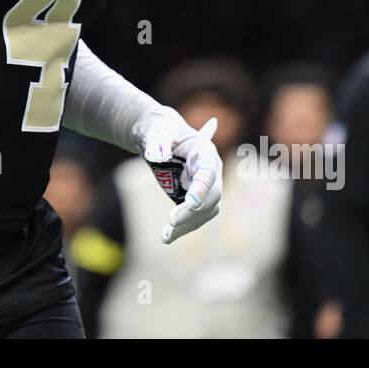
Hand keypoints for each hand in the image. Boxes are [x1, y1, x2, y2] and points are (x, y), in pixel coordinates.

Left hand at [135, 108, 222, 243]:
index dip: (202, 188)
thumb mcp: (156, 130)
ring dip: (188, 225)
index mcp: (204, 151)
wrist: (158, 137)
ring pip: (205, 212)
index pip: (208, 172)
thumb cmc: (159, 130)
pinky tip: (166, 237)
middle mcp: (211, 171)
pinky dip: (183, 229)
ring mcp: (205, 187)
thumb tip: (158, 157)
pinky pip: (195, 218)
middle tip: (171, 221)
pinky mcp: (196, 198)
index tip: (191, 203)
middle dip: (193, 211)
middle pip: (212, 196)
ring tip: (166, 235)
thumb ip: (158, 141)